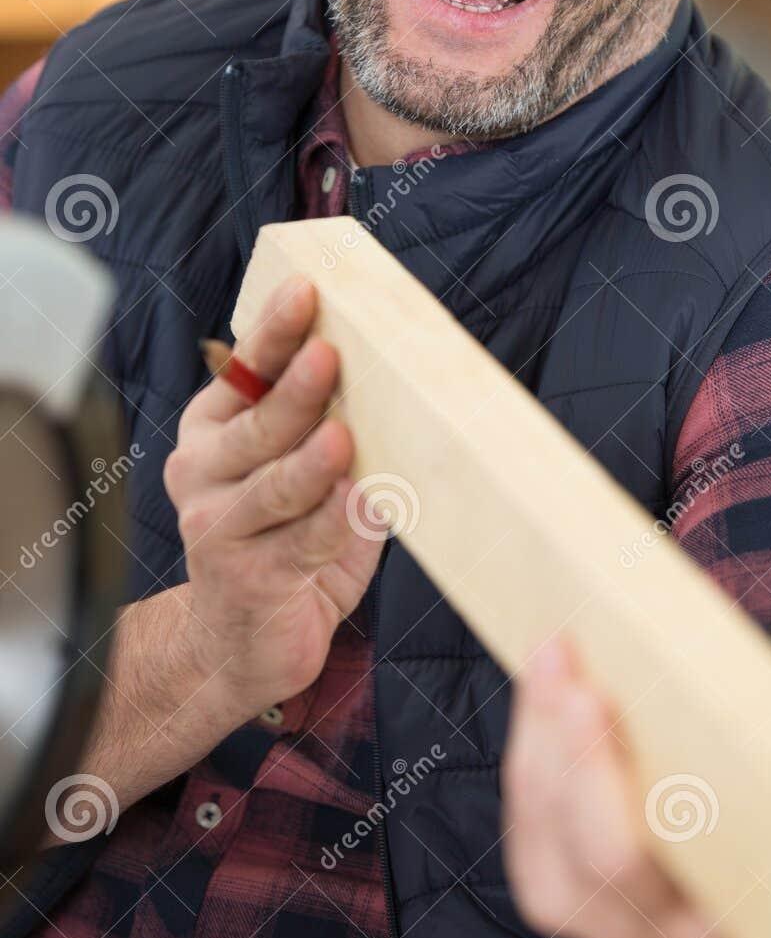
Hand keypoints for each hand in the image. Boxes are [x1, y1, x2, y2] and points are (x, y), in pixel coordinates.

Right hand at [163, 275, 382, 725]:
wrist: (243, 645)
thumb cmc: (285, 545)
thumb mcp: (300, 477)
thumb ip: (331, 429)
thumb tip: (399, 378)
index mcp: (215, 431)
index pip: (244, 370)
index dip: (275, 331)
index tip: (307, 292)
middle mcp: (203, 471)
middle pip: (258, 425)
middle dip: (296, 389)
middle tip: (331, 356)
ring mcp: (216, 526)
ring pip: (275, 486)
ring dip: (313, 461)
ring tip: (342, 437)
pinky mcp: (245, 578)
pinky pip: (300, 544)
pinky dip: (334, 524)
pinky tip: (361, 502)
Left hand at [501, 639, 770, 937]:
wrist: (697, 933)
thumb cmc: (753, 880)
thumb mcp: (767, 862)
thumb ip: (749, 805)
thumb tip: (747, 702)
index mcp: (677, 929)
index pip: (616, 853)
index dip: (595, 773)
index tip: (592, 698)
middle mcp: (608, 925)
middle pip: (560, 817)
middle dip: (557, 726)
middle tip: (560, 656)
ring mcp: (559, 902)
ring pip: (532, 798)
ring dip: (538, 717)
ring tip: (550, 651)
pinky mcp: (534, 870)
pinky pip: (522, 794)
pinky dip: (533, 732)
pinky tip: (544, 681)